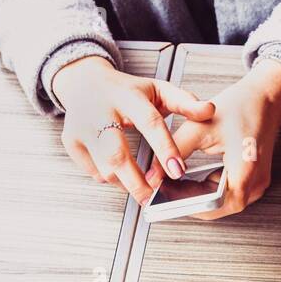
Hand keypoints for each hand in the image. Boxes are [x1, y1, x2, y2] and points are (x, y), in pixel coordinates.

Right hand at [52, 56, 215, 203]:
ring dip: (126, 182)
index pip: (148, 122)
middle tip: (155, 198)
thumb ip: (184, 102)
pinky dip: (111, 178)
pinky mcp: (71, 142)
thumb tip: (209, 110)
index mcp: (126, 95)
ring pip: (104, 169)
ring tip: (142, 185)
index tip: (177, 171)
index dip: (165, 148)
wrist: (84, 83)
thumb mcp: (157, 90)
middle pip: (116, 155)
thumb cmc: (126, 91)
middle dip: (137, 182)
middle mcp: (99, 111)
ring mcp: (81, 128)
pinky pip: (93, 172)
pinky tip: (122, 173)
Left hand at [153, 61, 280, 219]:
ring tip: (177, 186)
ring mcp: (256, 185)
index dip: (188, 204)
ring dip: (199, 197)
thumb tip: (155, 173)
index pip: (214, 205)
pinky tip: (193, 181)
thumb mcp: (199, 127)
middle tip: (168, 192)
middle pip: (217, 207)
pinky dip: (209, 190)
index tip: (168, 200)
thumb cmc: (241, 107)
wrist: (265, 97)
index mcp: (244, 171)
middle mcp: (254, 184)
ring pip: (222, 204)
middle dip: (190, 201)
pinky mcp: (253, 182)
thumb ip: (174, 151)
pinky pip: (228, 195)